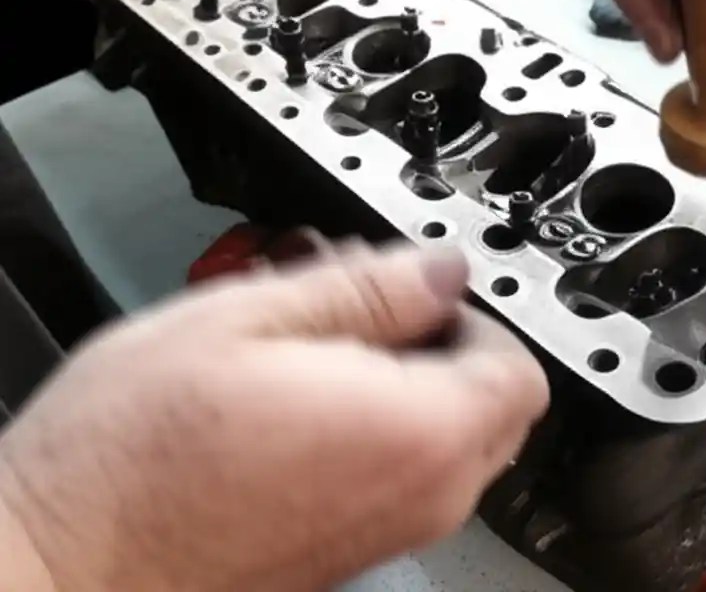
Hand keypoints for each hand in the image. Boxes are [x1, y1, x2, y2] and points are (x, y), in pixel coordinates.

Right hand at [0, 242, 548, 591]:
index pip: (520, 368)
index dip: (474, 316)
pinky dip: (371, 431)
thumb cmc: (131, 461)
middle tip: (357, 312)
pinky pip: (398, 478)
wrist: (61, 573)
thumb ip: (371, 287)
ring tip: (305, 351)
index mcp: (420, 432)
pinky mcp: (350, 553)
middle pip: (492, 408)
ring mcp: (390, 534)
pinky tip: (291, 401)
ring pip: (445, 443)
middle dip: (440, 347)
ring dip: (399, 385)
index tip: (413, 293)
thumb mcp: (247, 320)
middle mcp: (423, 497)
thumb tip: (441, 267)